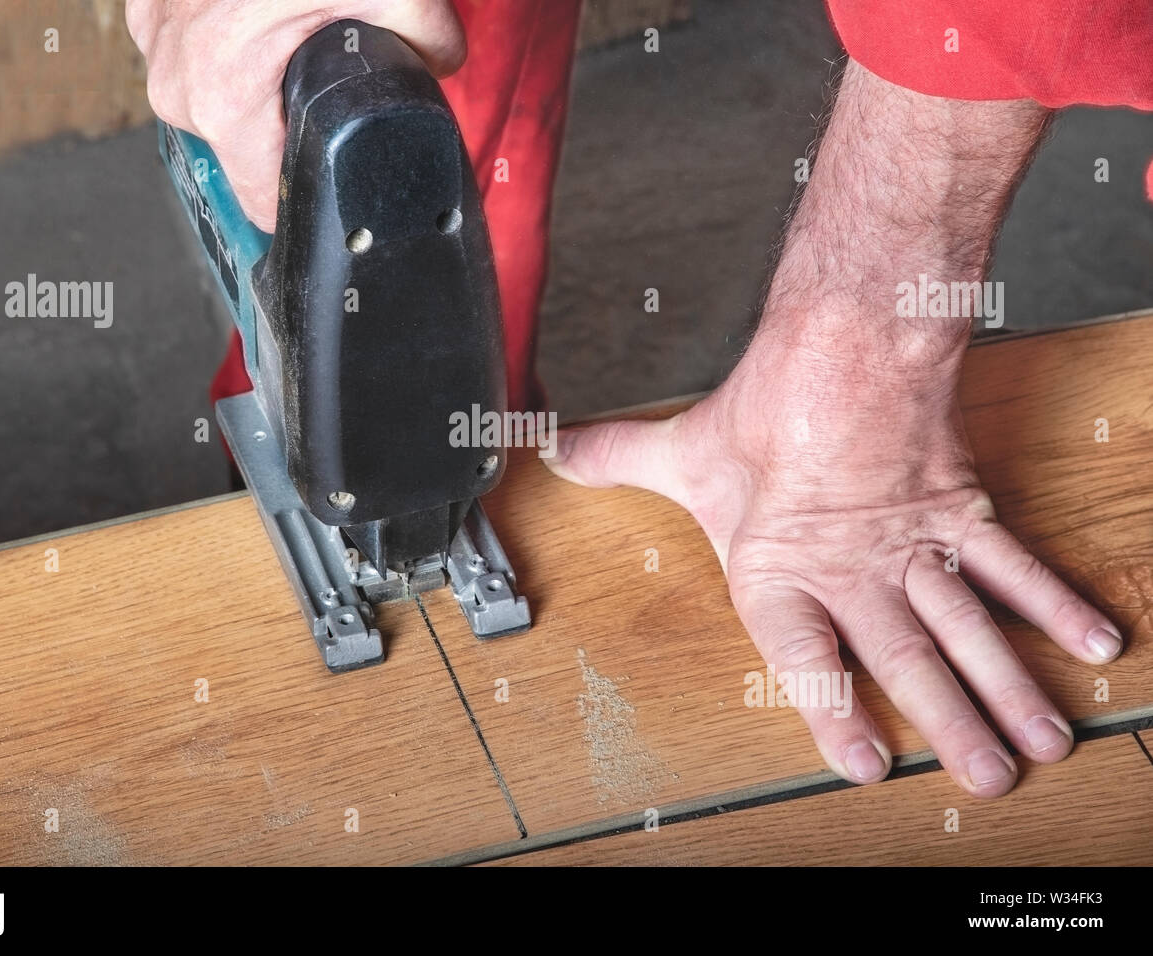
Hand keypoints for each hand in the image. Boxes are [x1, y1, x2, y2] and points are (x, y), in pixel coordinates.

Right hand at [126, 0, 464, 230]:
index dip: (309, 198)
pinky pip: (194, 53)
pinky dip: (228, 43)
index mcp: (222, 96)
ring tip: (293, 42)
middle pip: (245, 150)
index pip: (264, 201)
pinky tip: (262, 21)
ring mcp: (155, 41)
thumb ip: (429, 39)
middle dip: (290, 128)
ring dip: (259, 87)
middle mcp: (176, 80)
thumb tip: (444, 62)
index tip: (336, 181)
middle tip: (326, 85)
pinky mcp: (149, 8)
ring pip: (219, 103)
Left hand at [544, 60, 1124, 796]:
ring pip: (968, 628)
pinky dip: (1055, 601)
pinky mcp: (959, 509)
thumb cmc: (767, 407)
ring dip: (1008, 686)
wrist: (843, 344)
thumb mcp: (680, 448)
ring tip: (1041, 742)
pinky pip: (1013, 564)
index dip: (832, 712)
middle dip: (949, 723)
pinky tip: (1094, 643)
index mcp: (780, 571)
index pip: (806, 659)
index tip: (860, 765)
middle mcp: (852, 571)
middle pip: (907, 659)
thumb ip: (614, 459)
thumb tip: (548, 447)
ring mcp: (913, 544)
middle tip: (988, 778)